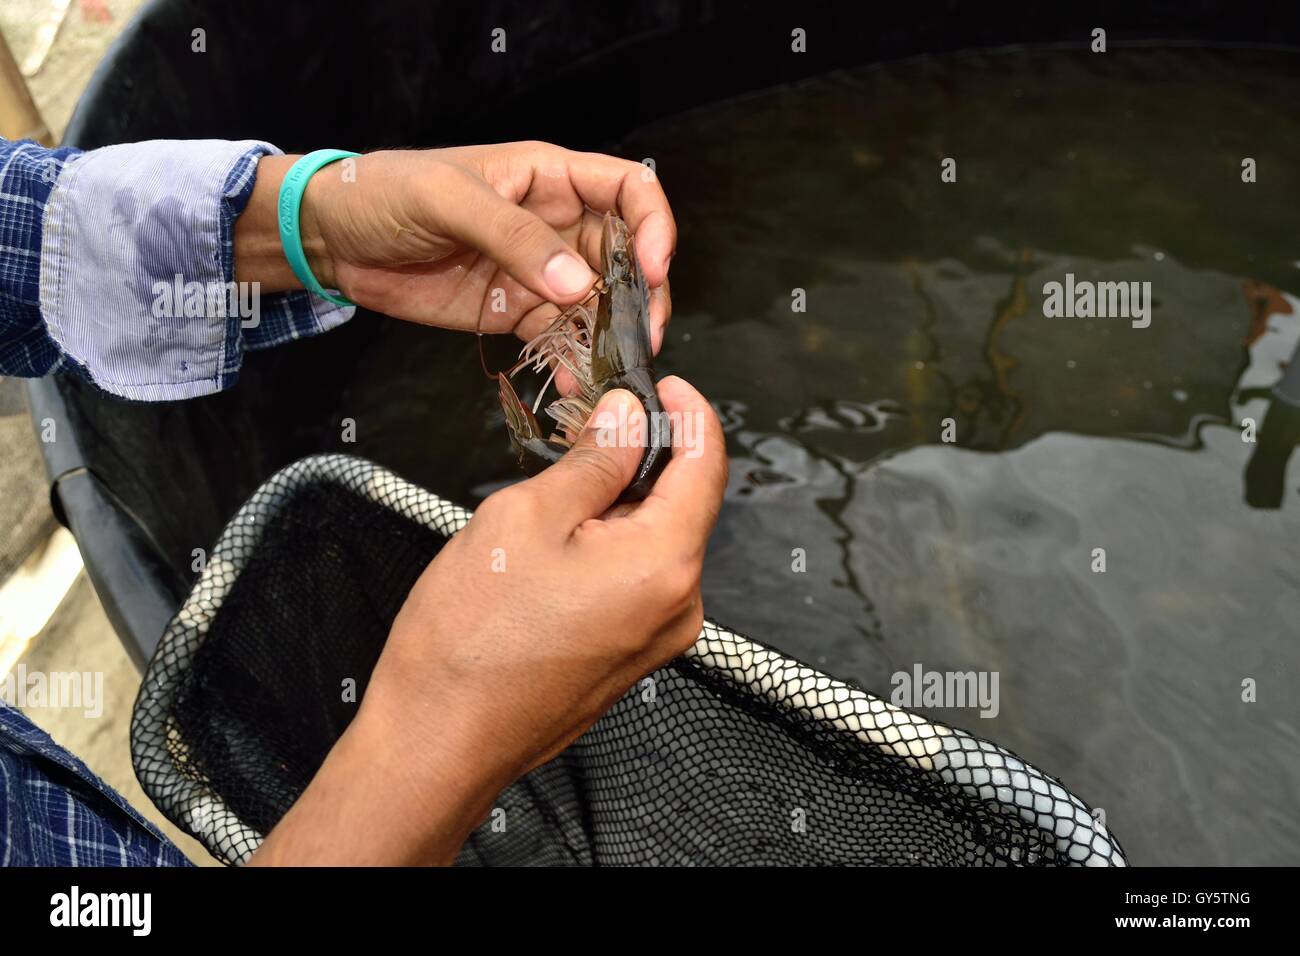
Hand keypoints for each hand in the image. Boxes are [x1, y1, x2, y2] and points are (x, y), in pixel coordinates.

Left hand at [237, 142, 675, 350]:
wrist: (334, 239)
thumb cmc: (386, 192)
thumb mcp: (449, 199)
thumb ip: (513, 237)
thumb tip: (577, 283)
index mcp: (550, 179)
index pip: (629, 191)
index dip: (653, 227)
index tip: (653, 269)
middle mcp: (557, 224)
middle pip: (628, 258)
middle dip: (644, 297)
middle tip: (642, 339)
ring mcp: (541, 273)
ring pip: (601, 305)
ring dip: (614, 338)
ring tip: (615, 374)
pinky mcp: (517, 312)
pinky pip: (561, 339)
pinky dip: (576, 362)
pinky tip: (579, 385)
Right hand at [249, 376, 726, 865]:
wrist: (437, 741)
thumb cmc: (471, 639)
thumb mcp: (526, 517)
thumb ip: (593, 461)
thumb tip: (629, 417)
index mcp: (665, 564)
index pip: (707, 464)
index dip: (689, 412)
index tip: (661, 384)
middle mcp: (679, 606)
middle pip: (683, 503)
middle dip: (644, 455)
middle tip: (590, 423)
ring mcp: (657, 638)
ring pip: (656, 541)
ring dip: (621, 502)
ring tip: (558, 486)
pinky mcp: (631, 656)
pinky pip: (638, 580)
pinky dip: (611, 545)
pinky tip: (560, 540)